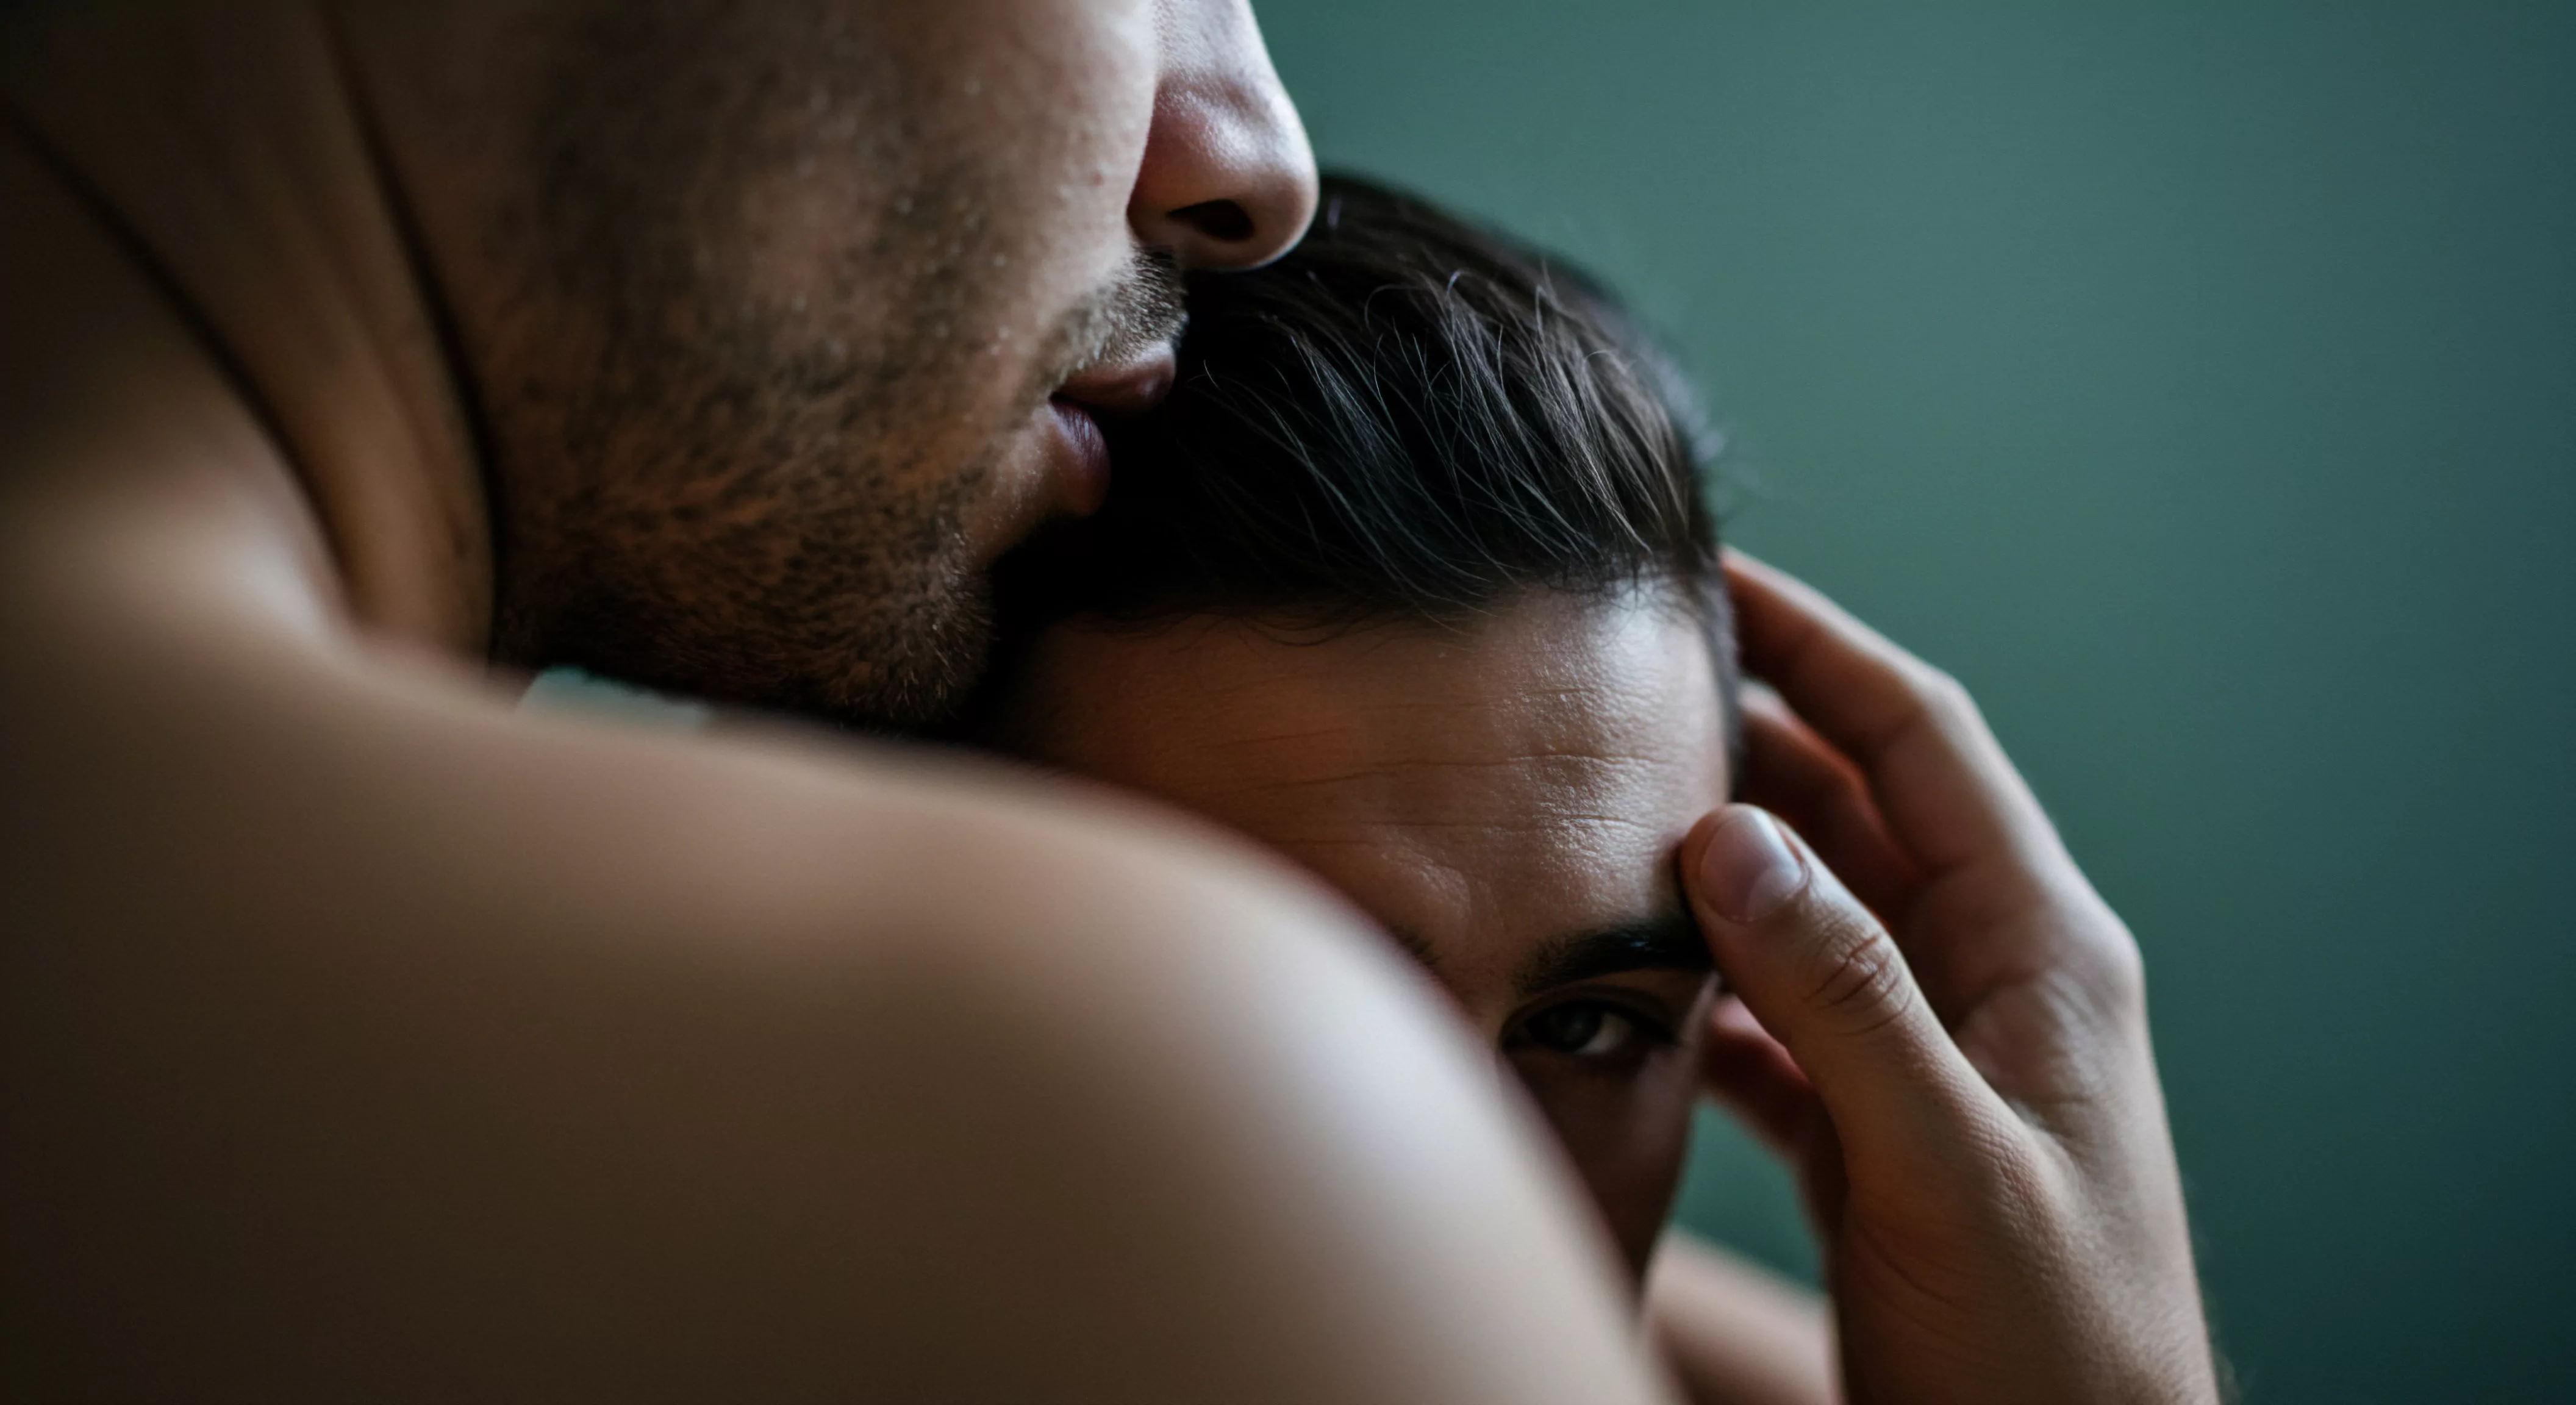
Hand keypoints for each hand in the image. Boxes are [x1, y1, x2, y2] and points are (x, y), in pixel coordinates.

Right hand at [1678, 553, 2218, 1404]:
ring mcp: (1936, 1056)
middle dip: (1748, 742)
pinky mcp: (1882, 1131)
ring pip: (1813, 911)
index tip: (1716, 578)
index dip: (1823, 647)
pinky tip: (1632, 990)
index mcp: (2041, 955)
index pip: (1924, 743)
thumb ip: (1844, 997)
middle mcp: (1991, 983)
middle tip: (1621, 691)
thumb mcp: (1945, 1167)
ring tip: (1599, 817)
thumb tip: (1731, 833)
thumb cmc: (2043, 1355)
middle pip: (1857, 812)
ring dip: (1718, 866)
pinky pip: (1784, 1019)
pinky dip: (1710, 990)